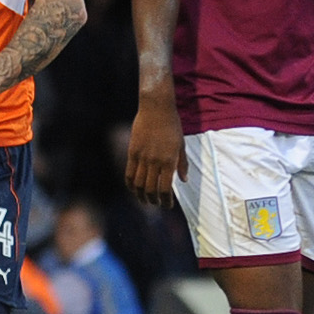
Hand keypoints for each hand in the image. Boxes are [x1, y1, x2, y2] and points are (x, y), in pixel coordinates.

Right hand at [125, 92, 185, 206]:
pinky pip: (129, 173)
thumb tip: (183, 180)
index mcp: (169, 161)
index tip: (167, 205)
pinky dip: (130, 184)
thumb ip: (182, 164)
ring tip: (144, 200)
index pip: (165, 189)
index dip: (166, 200)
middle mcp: (155, 162)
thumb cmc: (172, 125)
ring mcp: (142, 157)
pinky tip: (133, 189)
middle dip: (153, 201)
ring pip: (139, 184)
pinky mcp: (132, 152)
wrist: (156, 109)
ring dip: (141, 195)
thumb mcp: (181, 144)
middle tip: (156, 204)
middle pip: (151, 189)